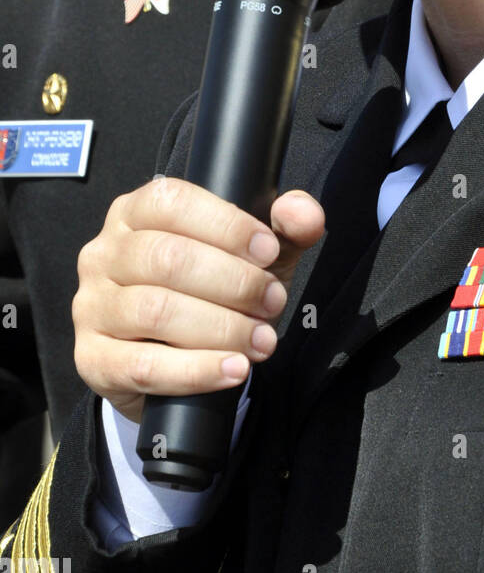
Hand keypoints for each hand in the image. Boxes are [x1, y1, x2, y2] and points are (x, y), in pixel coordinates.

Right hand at [73, 177, 324, 423]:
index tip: (269, 251)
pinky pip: (143, 366)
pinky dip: (197, 370)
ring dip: (221, 328)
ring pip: (155, 311)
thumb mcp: (252, 254)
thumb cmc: (211, 292)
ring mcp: (92, 306)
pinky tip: (234, 370)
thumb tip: (302, 213)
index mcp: (136, 213)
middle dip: (233, 282)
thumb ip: (284, 226)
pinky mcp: (92, 359)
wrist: (172, 362)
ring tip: (262, 341)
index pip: (173, 202)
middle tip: (273, 302)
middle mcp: (104, 253)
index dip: (227, 225)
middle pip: (167, 258)